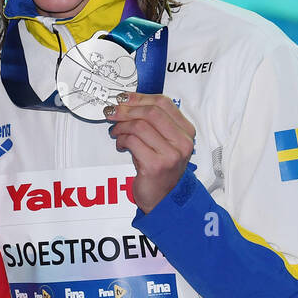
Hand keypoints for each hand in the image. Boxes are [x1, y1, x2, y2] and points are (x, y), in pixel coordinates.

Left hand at [104, 92, 194, 212]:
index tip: (123, 99)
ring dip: (121, 126)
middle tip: (111, 112)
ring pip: (139, 126)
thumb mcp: (163, 143)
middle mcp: (182, 142)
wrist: (163, 199)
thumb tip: (127, 104)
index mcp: (186, 131)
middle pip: (151, 112)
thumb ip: (152, 124)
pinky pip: (132, 142)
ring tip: (115, 132)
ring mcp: (171, 154)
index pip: (164, 103)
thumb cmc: (160, 169)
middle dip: (126, 110)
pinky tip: (120, 144)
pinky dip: (121, 140)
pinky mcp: (156, 165)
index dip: (139, 98)